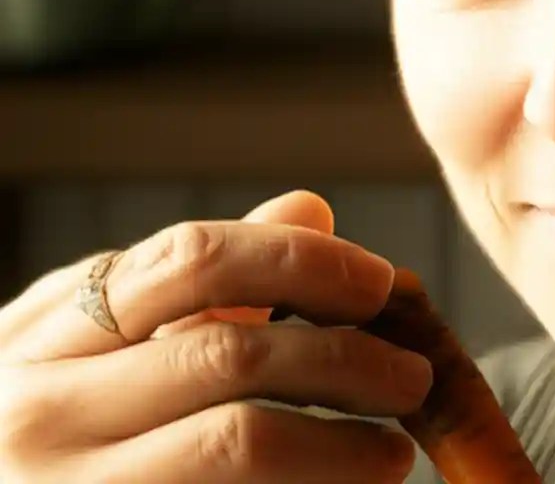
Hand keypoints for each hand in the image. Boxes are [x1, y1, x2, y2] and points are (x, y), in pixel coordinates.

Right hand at [0, 191, 431, 482]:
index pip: (195, 259)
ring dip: (342, 444)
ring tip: (393, 450)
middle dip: (344, 359)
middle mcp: (39, 409)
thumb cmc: (58, 426)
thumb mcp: (101, 344)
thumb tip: (311, 210)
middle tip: (411, 377)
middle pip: (231, 354)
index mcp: (45, 333)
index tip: (380, 283)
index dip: (304, 262)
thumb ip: (204, 280)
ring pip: (240, 441)